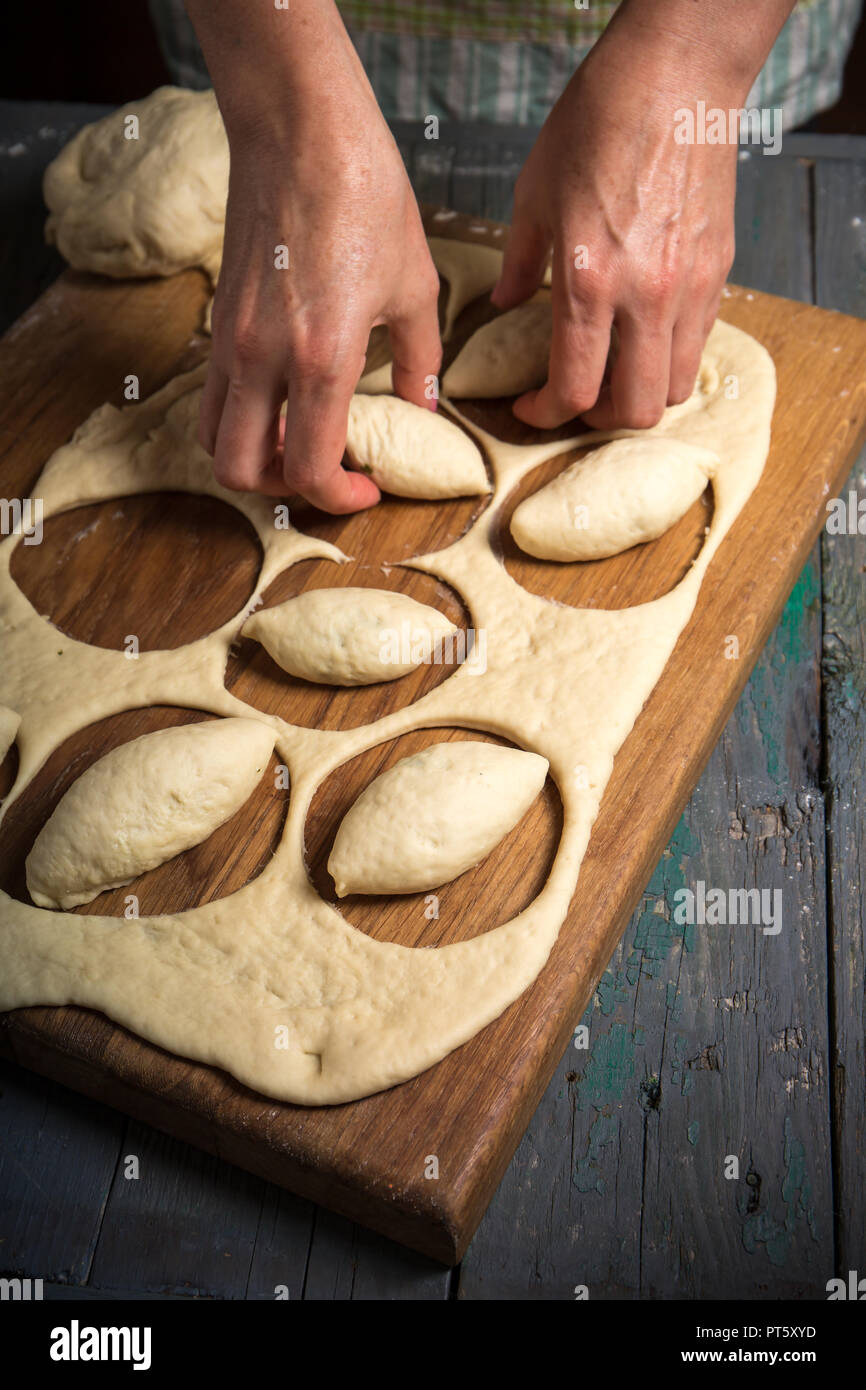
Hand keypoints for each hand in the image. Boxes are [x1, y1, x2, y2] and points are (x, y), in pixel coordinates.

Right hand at [190, 3, 440, 511]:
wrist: (299, 128)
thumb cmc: (365, 195)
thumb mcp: (414, 286)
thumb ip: (419, 360)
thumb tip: (424, 407)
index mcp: (320, 358)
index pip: (310, 467)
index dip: (340, 497)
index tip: (368, 488)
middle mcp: (262, 359)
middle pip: (243, 470)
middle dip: (284, 489)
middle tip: (326, 474)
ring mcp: (230, 339)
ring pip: (213, 439)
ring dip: (252, 457)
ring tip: (296, 444)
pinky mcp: (218, 318)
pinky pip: (212, 395)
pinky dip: (239, 418)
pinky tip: (279, 401)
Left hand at [492, 5, 749, 430]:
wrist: (675, 74)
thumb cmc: (598, 121)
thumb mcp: (535, 192)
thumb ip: (520, 260)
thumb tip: (504, 302)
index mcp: (589, 282)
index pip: (575, 389)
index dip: (547, 414)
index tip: (532, 407)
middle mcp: (646, 297)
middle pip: (634, 408)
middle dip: (598, 418)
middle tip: (576, 398)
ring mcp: (689, 287)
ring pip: (675, 387)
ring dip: (642, 394)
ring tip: (615, 373)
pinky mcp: (718, 271)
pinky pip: (699, 343)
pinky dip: (671, 356)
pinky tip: (645, 333)